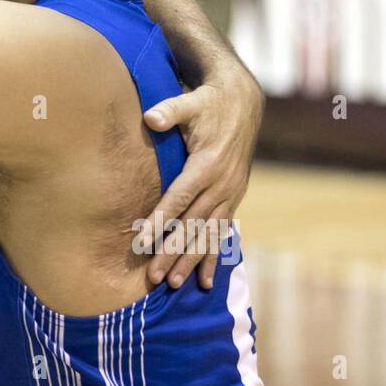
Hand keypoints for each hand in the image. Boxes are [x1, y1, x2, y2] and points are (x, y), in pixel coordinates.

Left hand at [140, 69, 261, 289]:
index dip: (161, 221)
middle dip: (173, 251)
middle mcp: (221, 185)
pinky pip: (221, 232)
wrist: (243, 102)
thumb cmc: (208, 103)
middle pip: (192, 224)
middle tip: (154, 276)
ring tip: (175, 283)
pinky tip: (205, 281)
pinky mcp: (232, 197)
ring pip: (208, 234)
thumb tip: (150, 117)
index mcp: (207, 164)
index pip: (179, 198)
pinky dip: (213, 257)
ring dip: (191, 260)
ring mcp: (229, 194)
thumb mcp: (190, 101)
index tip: (142, 242)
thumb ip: (170, 111)